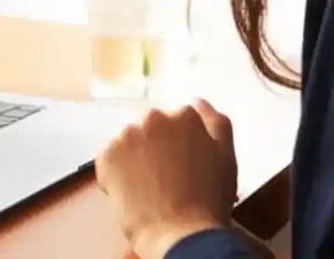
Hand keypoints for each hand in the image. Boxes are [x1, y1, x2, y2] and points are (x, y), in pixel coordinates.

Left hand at [95, 99, 238, 258]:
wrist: (180, 232)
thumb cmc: (208, 200)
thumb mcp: (226, 156)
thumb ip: (215, 122)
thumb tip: (197, 101)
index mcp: (184, 115)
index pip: (177, 122)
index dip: (179, 145)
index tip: (182, 165)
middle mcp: (154, 117)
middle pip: (151, 128)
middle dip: (155, 146)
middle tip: (166, 177)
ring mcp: (127, 135)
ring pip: (130, 141)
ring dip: (136, 156)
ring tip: (150, 186)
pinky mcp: (107, 154)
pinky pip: (110, 157)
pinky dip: (117, 170)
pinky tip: (133, 189)